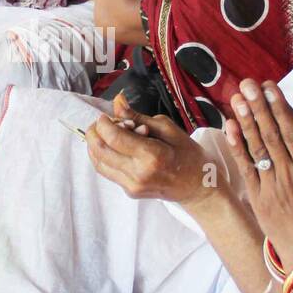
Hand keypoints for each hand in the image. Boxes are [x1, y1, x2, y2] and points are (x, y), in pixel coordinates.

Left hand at [86, 107, 220, 207]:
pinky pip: (107, 171)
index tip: (105, 116)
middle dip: (94, 132)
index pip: (114, 138)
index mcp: (152, 155)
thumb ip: (138, 116)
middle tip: (101, 123)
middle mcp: (138, 173)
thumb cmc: (188, 155)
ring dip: (95, 144)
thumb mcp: (168, 128)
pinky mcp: (129, 191)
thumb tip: (118, 101)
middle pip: (101, 150)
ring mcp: (132, 185)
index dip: (103, 123)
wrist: (198, 186)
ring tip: (104, 133)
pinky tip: (111, 147)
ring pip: (99, 162)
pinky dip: (103, 156)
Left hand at [224, 79, 292, 269]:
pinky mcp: (257, 196)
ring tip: (237, 98)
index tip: (271, 87)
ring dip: (246, 122)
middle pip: (272, 136)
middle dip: (259, 107)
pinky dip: (237, 147)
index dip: (281, 109)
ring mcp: (271, 186)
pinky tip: (230, 126)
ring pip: (257, 149)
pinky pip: (246, 168)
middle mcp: (290, 175)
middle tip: (248, 84)